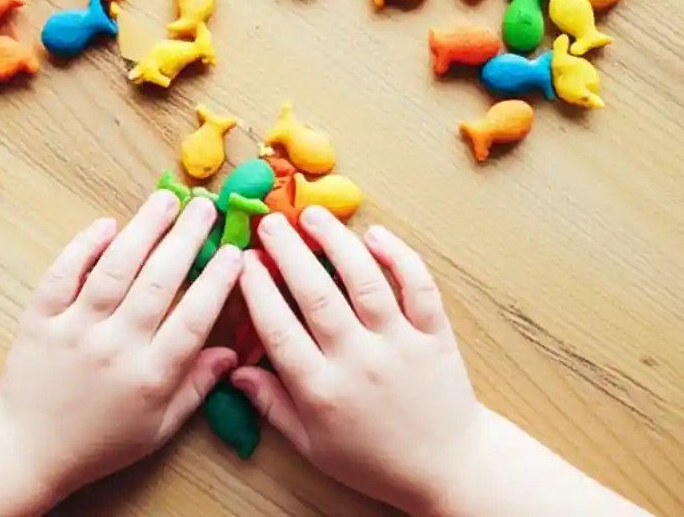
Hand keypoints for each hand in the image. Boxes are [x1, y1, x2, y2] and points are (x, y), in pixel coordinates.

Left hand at [0, 191, 241, 508]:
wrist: (27, 449)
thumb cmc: (100, 442)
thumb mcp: (158, 429)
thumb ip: (196, 388)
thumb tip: (232, 352)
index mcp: (150, 376)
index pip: (192, 320)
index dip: (217, 283)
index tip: (235, 252)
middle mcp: (114, 347)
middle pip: (157, 282)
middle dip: (185, 239)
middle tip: (206, 207)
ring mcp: (74, 330)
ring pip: (114, 269)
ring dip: (143, 229)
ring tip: (166, 199)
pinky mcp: (40, 319)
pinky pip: (63, 274)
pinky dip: (84, 247)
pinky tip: (106, 224)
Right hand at [232, 207, 484, 511]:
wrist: (448, 469)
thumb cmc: (374, 459)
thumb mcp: (313, 445)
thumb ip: (272, 406)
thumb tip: (235, 371)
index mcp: (322, 391)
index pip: (279, 329)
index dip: (257, 291)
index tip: (244, 262)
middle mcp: (359, 362)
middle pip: (317, 294)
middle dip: (288, 252)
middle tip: (270, 224)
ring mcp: (400, 344)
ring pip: (365, 281)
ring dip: (337, 242)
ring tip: (313, 215)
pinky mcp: (435, 335)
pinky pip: (418, 286)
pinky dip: (399, 256)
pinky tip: (375, 235)